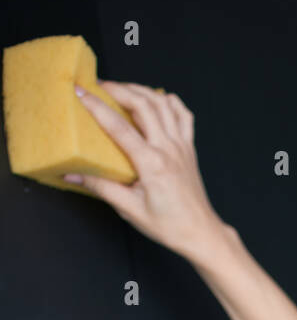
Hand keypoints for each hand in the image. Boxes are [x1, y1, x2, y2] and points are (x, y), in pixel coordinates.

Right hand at [64, 81, 222, 256]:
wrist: (200, 232)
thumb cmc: (169, 225)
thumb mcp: (130, 209)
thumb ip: (101, 187)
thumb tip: (73, 174)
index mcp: (152, 164)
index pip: (119, 127)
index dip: (97, 107)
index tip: (81, 92)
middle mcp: (169, 149)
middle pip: (143, 104)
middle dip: (119, 89)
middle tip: (99, 86)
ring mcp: (182, 146)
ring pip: (163, 103)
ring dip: (141, 90)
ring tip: (123, 89)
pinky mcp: (189, 148)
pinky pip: (183, 115)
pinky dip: (169, 101)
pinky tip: (157, 100)